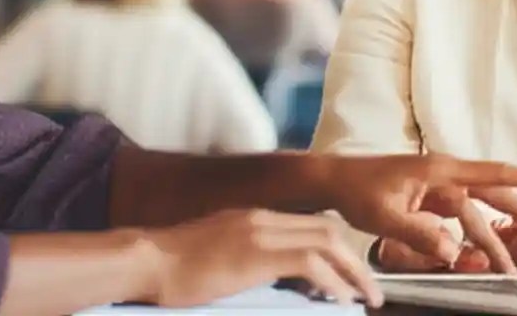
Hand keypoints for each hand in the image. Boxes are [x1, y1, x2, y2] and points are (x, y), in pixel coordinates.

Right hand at [139, 209, 383, 307]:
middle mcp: (264, 218)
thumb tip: (278, 282)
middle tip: (371, 290)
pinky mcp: (257, 253)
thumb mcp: (219, 256)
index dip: (341, 249)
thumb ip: (249, 261)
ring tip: (366, 297)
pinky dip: (332, 280)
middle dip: (356, 260)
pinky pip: (310, 263)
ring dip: (353, 271)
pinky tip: (339, 299)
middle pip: (329, 229)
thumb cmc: (173, 269)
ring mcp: (261, 232)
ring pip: (328, 242)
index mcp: (256, 217)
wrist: (146, 262)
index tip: (352, 276)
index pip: (314, 224)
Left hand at [325, 156, 516, 271]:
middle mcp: (445, 175)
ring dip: (495, 236)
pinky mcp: (431, 199)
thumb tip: (454, 250)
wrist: (333, 181)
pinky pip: (462, 217)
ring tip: (511, 265)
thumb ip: (421, 234)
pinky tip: (484, 252)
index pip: (494, 173)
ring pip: (479, 212)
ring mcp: (439, 187)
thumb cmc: (356, 190)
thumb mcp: (385, 216)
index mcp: (440, 171)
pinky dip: (475, 234)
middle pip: (495, 195)